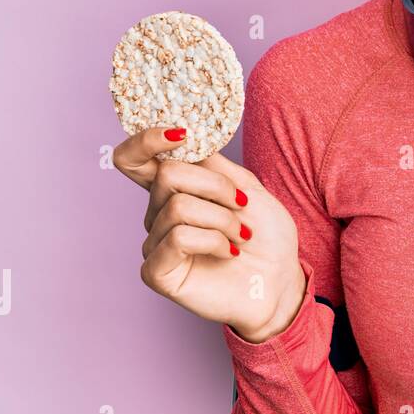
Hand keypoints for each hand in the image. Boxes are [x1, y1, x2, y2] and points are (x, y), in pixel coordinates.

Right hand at [112, 127, 306, 342]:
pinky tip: (228, 253)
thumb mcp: (247, 188)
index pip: (134, 159)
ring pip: (178, 207)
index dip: (145, 140)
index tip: (181, 133)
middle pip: (168, 174)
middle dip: (216, 187)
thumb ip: (214, 164)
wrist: (279, 280)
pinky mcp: (156, 272)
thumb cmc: (265, 236)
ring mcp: (155, 243)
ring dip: (223, 219)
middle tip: (243, 206)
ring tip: (241, 236)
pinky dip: (213, 241)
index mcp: (175, 191)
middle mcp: (158, 214)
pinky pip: (179, 237)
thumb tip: (186, 136)